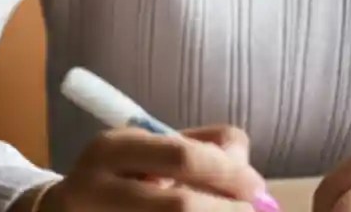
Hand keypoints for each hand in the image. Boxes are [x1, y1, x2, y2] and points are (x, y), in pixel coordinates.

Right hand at [32, 125, 266, 211]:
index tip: (254, 185)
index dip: (227, 173)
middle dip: (227, 211)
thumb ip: (203, 146)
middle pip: (178, 208)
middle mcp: (95, 191)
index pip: (181, 157)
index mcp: (111, 150)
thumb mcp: (151, 147)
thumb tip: (245, 165)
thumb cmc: (123, 175)